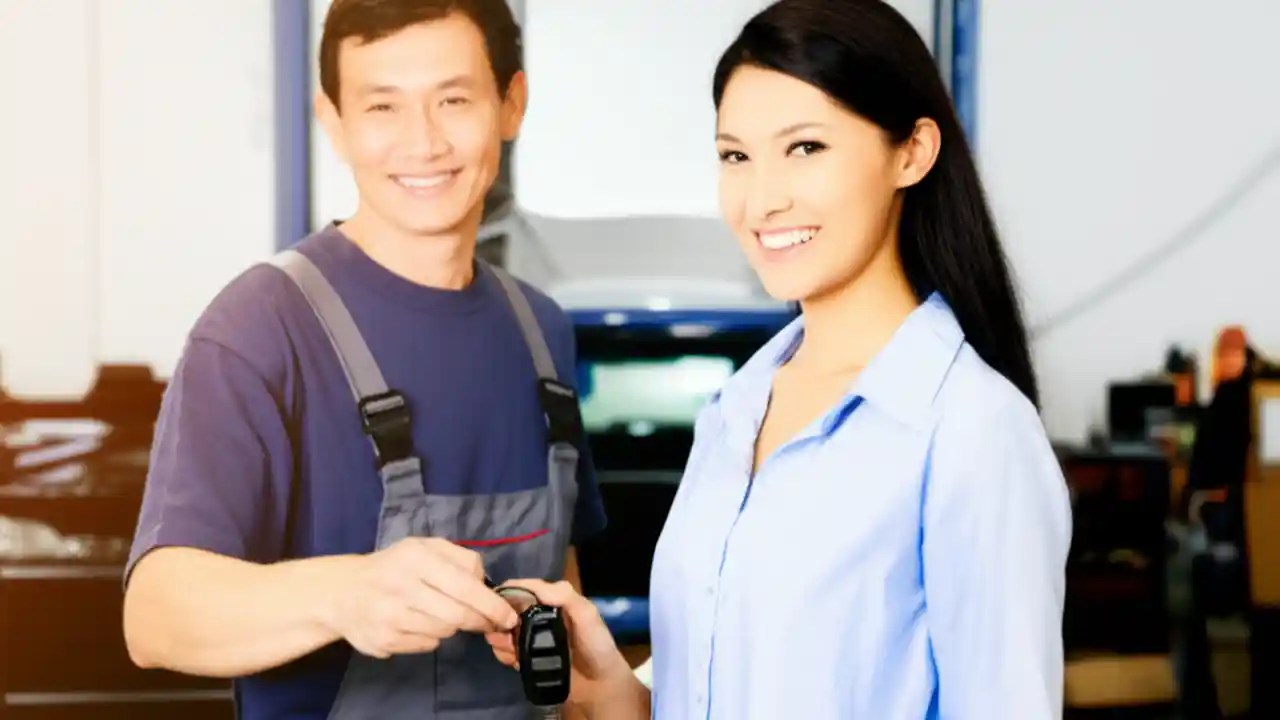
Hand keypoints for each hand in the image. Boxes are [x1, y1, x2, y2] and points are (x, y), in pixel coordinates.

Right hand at [328, 537, 518, 657]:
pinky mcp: (383, 641)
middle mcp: (401, 586)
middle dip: (479, 621)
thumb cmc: (395, 567)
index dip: (491, 605)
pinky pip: (426, 645)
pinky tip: (421, 623)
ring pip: (444, 632)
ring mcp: (390, 616)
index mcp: (415, 557)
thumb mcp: (426, 548)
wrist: (344, 591)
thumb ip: (461, 559)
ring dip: (453, 626)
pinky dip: (433, 637)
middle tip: (488, 622)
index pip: (465, 587)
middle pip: (458, 615)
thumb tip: (485, 584)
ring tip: (444, 614)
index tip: (507, 616)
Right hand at [485, 579, 638, 713]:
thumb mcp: (587, 614)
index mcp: (553, 602)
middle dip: (500, 617)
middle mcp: (540, 617)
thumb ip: (565, 596)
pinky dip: (503, 653)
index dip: (510, 592)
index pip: (526, 590)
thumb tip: (534, 587)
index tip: (495, 598)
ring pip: (505, 631)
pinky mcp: (527, 659)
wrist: (599, 685)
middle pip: (510, 610)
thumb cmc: (597, 645)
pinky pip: (508, 652)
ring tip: (504, 644)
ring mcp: (532, 639)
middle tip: (497, 628)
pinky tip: (508, 657)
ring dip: (499, 636)